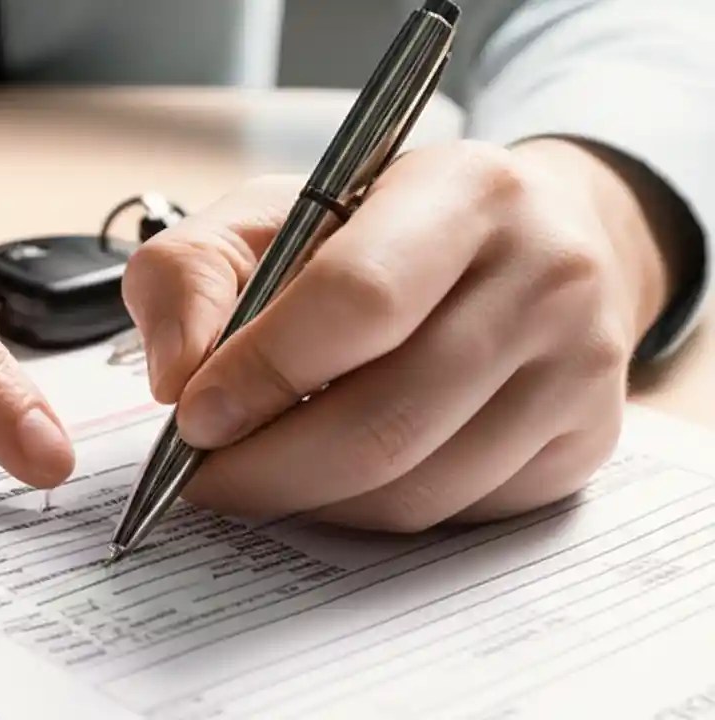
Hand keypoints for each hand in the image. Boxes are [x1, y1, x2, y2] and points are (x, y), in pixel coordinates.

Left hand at [123, 138, 691, 531]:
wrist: (530, 241)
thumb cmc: (381, 229)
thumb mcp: (271, 213)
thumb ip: (192, 272)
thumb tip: (176, 378)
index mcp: (465, 193)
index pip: (360, 300)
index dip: (263, 373)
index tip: (193, 418)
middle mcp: (545, 277)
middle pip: (386, 419)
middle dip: (269, 467)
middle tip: (204, 479)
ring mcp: (578, 367)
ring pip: (418, 487)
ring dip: (311, 501)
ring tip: (258, 475)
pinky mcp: (585, 440)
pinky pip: (455, 515)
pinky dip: (371, 514)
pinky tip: (334, 478)